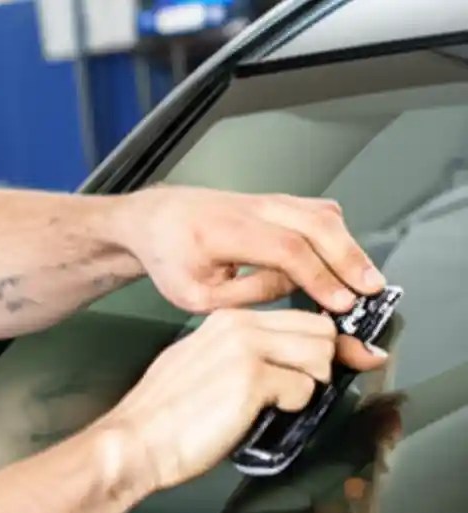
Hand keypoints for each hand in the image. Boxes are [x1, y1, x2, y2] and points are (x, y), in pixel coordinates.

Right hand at [97, 308, 387, 492]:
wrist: (134, 441)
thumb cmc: (163, 416)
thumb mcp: (201, 366)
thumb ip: (245, 355)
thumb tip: (294, 364)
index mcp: (225, 319)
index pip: (299, 316)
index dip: (330, 341)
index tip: (352, 355)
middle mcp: (237, 325)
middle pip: (320, 330)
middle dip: (323, 363)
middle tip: (304, 391)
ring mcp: (246, 348)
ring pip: (320, 354)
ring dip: (308, 386)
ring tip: (274, 406)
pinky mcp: (253, 378)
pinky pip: (304, 390)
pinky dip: (291, 409)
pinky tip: (257, 416)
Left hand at [113, 186, 386, 313]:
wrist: (152, 220)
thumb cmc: (169, 259)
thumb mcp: (196, 295)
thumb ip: (247, 293)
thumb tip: (296, 287)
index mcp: (223, 231)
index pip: (285, 248)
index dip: (319, 275)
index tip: (341, 302)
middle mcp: (248, 207)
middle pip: (314, 222)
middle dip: (348, 257)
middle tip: (371, 289)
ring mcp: (264, 199)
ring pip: (320, 213)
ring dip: (349, 245)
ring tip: (367, 279)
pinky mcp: (275, 201)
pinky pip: (315, 211)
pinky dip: (338, 234)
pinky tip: (347, 259)